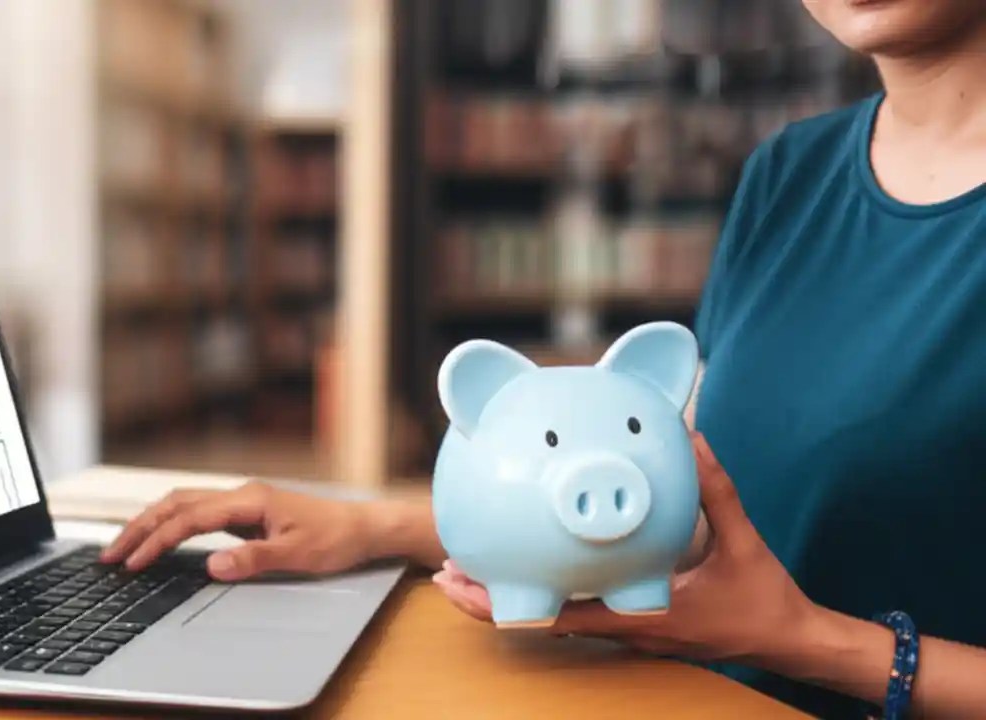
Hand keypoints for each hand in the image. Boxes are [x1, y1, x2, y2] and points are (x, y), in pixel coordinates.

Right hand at [100, 482, 374, 581]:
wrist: (362, 527)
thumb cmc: (335, 538)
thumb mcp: (297, 554)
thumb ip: (253, 559)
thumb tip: (211, 565)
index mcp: (249, 500)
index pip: (189, 519)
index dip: (157, 541)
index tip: (133, 563)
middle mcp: (240, 494)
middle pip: (176, 504)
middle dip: (139, 527)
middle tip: (108, 554)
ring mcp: (242, 501)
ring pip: (183, 504)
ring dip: (150, 522)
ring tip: (122, 546)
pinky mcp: (245, 512)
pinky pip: (196, 512)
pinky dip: (170, 523)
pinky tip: (158, 538)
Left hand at [433, 433, 819, 664]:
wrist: (789, 642)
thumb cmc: (765, 599)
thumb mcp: (742, 541)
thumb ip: (715, 491)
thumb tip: (692, 439)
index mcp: (642, 616)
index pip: (559, 618)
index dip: (507, 607)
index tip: (463, 585)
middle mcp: (626, 629)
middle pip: (540, 620)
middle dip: (488, 602)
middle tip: (442, 574)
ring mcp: (628, 630)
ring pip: (555, 617)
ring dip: (512, 597)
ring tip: (466, 569)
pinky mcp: (635, 623)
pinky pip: (581, 610)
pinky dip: (550, 590)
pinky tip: (537, 562)